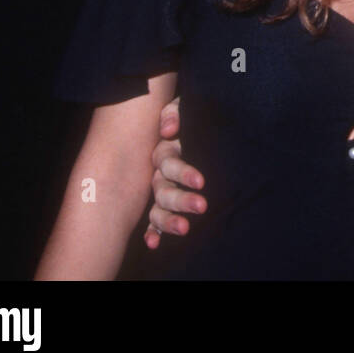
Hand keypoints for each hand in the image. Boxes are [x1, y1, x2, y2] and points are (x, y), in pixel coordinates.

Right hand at [143, 95, 206, 247]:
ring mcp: (160, 188)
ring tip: (184, 229)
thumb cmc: (192, 118)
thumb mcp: (186, 108)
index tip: (201, 182)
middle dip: (181, 200)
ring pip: (158, 206)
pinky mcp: (163, 202)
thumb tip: (169, 130)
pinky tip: (153, 244)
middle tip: (202, 207)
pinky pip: (153, 219)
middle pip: (163, 189)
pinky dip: (152, 231)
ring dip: (167, 220)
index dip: (184, 173)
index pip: (169, 163)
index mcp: (164, 150)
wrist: (199, 126)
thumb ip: (175, 113)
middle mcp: (159, 171)